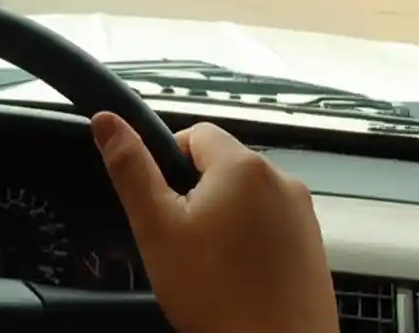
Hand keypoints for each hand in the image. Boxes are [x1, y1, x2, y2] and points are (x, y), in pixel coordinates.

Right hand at [90, 113, 336, 332]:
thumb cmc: (217, 297)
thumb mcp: (156, 229)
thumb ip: (131, 169)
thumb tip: (107, 121)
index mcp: (242, 167)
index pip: (195, 133)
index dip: (168, 164)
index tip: (164, 206)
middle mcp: (282, 180)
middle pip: (222, 166)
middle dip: (197, 195)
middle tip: (183, 242)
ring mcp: (302, 214)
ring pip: (246, 197)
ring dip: (225, 218)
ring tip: (211, 266)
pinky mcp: (312, 244)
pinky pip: (270, 225)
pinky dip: (250, 242)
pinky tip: (238, 277)